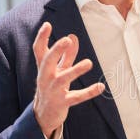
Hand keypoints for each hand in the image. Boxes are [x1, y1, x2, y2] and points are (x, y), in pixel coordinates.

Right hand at [33, 22, 104, 138]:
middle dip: (56, 50)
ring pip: (63, 79)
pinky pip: (77, 97)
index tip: (48, 24)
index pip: (39, 50)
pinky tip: (100, 86)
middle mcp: (45, 77)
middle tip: (67, 40)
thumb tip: (73, 36)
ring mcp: (53, 91)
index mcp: (44, 67)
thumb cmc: (52, 86)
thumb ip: (66, 54)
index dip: (42, 37)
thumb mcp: (58, 70)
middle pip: (47, 61)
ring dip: (75, 70)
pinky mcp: (62, 103)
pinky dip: (89, 92)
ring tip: (89, 63)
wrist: (43, 114)